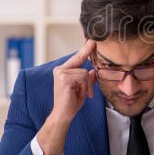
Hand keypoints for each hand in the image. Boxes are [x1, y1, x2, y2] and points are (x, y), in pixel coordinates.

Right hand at [38, 39, 96, 154]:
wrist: (64, 115)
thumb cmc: (72, 102)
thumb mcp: (83, 88)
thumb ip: (87, 78)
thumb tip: (93, 71)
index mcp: (63, 70)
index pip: (77, 57)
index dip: (85, 49)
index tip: (92, 39)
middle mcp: (60, 69)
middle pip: (82, 64)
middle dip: (88, 78)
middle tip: (87, 87)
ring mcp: (60, 73)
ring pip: (84, 72)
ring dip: (87, 85)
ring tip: (82, 94)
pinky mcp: (64, 78)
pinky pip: (82, 77)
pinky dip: (85, 87)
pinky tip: (81, 94)